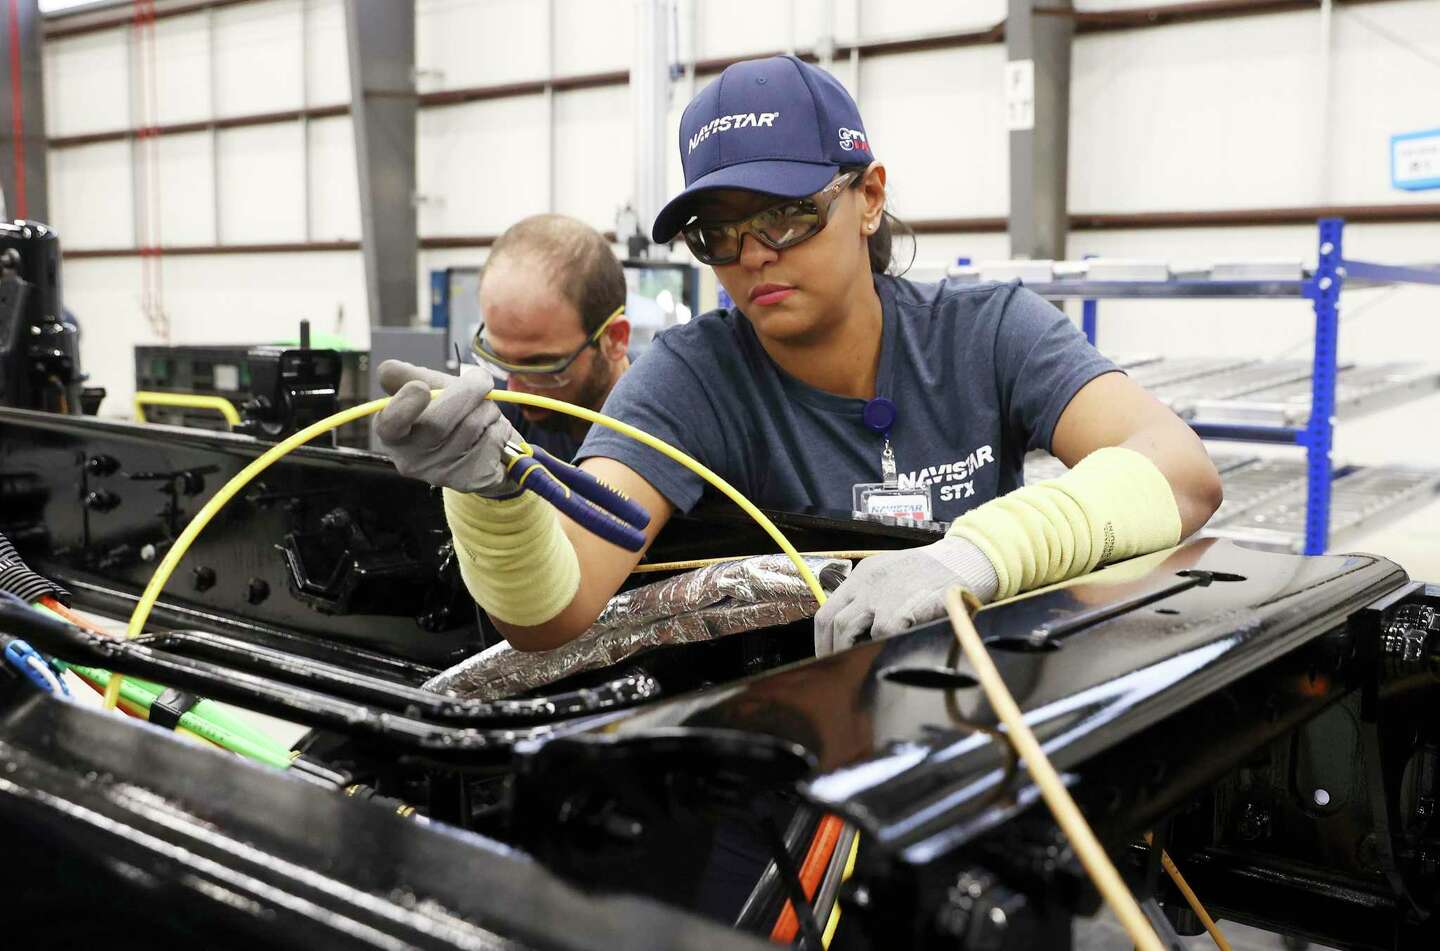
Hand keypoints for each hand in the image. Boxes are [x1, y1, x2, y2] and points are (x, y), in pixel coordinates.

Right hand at [374, 360, 517, 494]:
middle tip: (481, 381)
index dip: (403, 408)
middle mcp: (410, 458)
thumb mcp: (431, 388)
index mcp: (392, 432)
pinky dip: (499, 429)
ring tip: (483, 416)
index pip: (389, 424)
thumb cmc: (453, 414)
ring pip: (472, 425)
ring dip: (488, 410)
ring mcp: (440, 474)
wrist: (486, 453)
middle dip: (469, 390)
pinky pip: (492, 440)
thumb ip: (410, 375)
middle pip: (439, 421)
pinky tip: (491, 437)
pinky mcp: (470, 481)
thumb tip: (388, 370)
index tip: (421, 388)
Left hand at [812, 537, 997, 655]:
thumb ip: (873, 599)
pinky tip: (886, 656)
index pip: (827, 611)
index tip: (827, 657)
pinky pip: (882, 632)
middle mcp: (868, 582)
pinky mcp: (906, 604)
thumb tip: (855, 636)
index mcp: (863, 574)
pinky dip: (880, 647)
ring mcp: (885, 593)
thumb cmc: (936, 574)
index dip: (823, 640)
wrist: (969, 558)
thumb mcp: (895, 576)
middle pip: (833, 622)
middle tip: (838, 672)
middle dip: (831, 651)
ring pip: (849, 629)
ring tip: (859, 669)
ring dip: (851, 653)